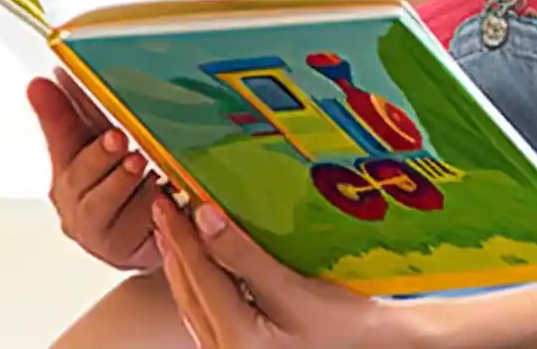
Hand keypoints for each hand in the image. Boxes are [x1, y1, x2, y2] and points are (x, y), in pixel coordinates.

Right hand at [28, 69, 161, 269]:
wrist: (149, 239)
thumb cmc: (124, 186)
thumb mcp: (106, 148)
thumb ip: (75, 116)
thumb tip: (41, 80)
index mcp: (68, 170)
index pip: (60, 137)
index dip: (56, 115)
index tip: (46, 85)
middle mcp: (75, 205)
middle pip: (80, 178)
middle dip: (98, 156)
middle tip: (118, 138)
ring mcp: (97, 234)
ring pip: (107, 207)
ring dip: (124, 183)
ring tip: (142, 164)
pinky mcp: (125, 254)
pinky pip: (138, 232)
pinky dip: (151, 211)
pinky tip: (165, 195)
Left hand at [152, 198, 423, 348]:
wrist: (375, 347)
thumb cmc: (346, 322)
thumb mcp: (295, 288)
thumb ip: (245, 255)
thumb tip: (205, 216)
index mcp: (237, 341)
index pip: (200, 278)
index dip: (184, 237)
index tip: (170, 201)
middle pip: (189, 292)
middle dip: (175, 247)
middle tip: (162, 206)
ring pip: (192, 304)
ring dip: (182, 264)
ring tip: (173, 227)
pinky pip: (205, 313)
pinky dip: (198, 282)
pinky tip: (197, 261)